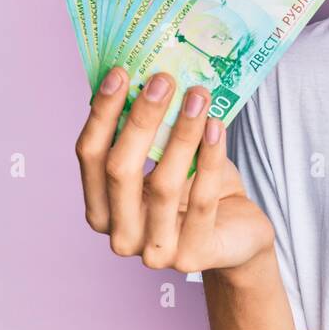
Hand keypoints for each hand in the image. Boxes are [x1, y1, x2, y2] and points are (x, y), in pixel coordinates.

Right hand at [75, 67, 272, 272]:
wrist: (237, 233)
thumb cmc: (195, 191)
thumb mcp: (165, 160)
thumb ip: (146, 133)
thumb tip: (140, 76)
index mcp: (101, 209)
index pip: (90, 156)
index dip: (102, 113)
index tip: (121, 73)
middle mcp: (120, 235)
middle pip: (121, 170)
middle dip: (142, 119)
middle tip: (164, 80)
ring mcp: (155, 251)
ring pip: (164, 184)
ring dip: (182, 133)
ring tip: (198, 95)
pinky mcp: (195, 256)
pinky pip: (202, 199)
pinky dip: (211, 158)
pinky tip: (217, 127)